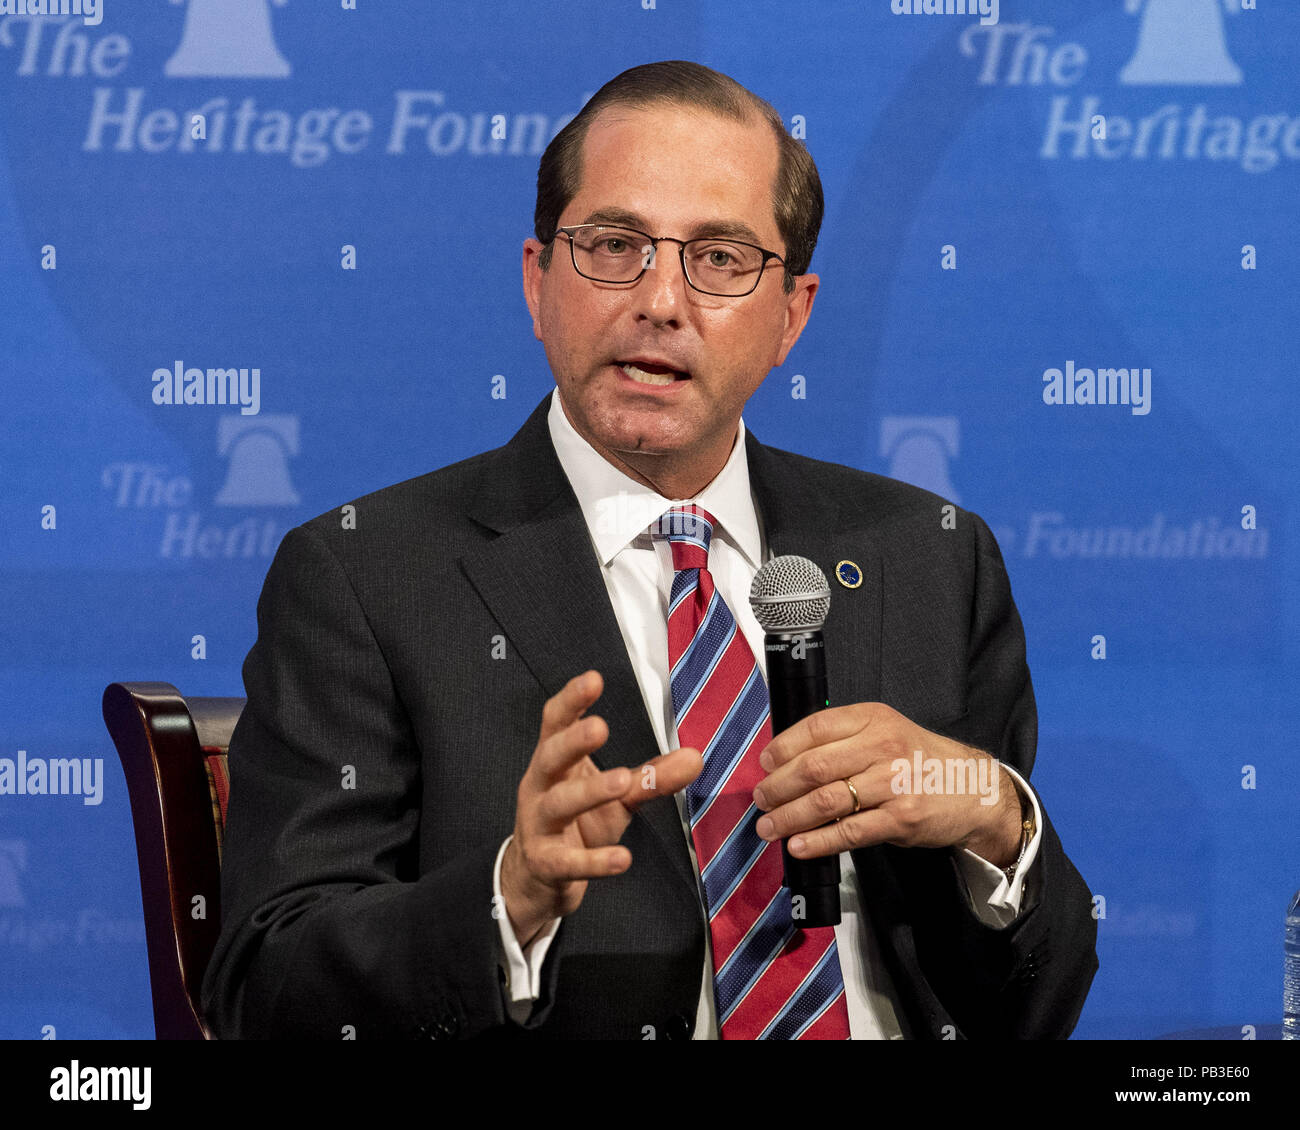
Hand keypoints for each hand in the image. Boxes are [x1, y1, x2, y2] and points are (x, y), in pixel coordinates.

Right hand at [501, 669, 703, 946]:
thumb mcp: (618, 796)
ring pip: (559, 804)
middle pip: (550, 756)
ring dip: (590, 791)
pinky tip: (622, 859)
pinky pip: (567, 862)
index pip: (556, 723)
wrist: (540, 878)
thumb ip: (652, 775)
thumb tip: (695, 757)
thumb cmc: (578, 823)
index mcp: (556, 761)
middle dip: (573, 741)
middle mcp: (541, 786)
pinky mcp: (545, 863)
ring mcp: (538, 824)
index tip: (593, 679)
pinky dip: (593, 861)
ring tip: (622, 782)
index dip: (571, 701)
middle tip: (600, 727)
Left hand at [750, 702, 1021, 866]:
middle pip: (814, 767)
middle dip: (778, 787)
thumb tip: (786, 758)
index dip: (782, 747)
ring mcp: (893, 783)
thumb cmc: (919, 760)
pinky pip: (850, 832)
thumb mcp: (885, 731)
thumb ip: (844, 739)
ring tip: (769, 827)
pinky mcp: (901, 818)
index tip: (764, 764)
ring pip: (826, 801)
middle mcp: (882, 746)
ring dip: (790, 818)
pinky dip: (819, 841)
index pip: (815, 727)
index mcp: (873, 718)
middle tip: (761, 801)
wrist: (974, 788)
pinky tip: (799, 846)